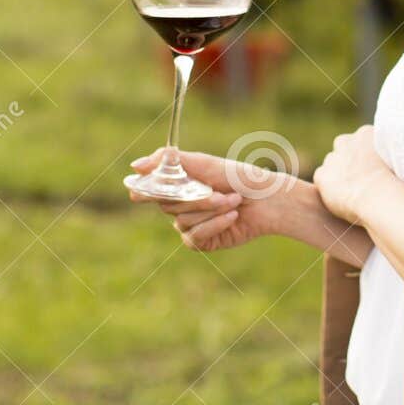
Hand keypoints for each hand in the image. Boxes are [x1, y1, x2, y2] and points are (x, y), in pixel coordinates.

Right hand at [126, 146, 298, 251]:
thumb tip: (135, 166)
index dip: (144, 191)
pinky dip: (215, 225)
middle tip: (222, 192)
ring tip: (233, 202)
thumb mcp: (204, 164)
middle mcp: (180, 205)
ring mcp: (189, 224)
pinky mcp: (201, 242)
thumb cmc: (238, 177)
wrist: (269, 200)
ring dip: (212, 210)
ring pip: (182, 221)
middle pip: (167, 204)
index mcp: (178, 184)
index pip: (150, 189)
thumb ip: (170, 162)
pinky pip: (194, 237)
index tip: (139, 193)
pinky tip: (232, 217)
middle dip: (197, 198)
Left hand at [313, 124, 390, 227]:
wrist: (377, 194)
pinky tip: (341, 195)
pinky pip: (323, 178)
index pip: (362, 140)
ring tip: (352, 188)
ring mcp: (332, 158)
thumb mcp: (397, 157)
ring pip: (332, 163)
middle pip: (344, 146)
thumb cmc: (395, 179)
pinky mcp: (321, 174)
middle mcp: (345, 140)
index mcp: (365, 133)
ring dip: (338, 172)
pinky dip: (328, 186)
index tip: (373, 166)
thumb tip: (391, 158)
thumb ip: (388, 152)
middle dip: (349, 158)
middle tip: (360, 175)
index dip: (367, 154)